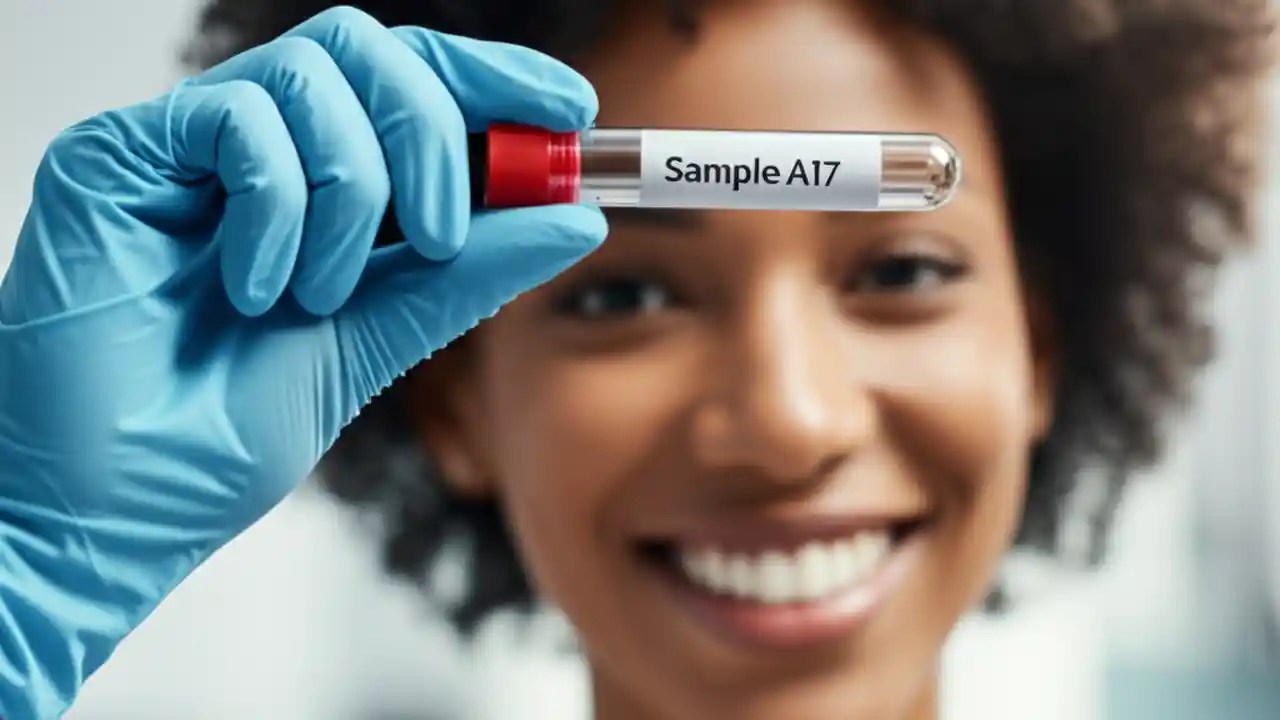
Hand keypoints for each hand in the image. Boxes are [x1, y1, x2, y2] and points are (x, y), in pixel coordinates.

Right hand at [0, 7, 604, 717]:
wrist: (112, 510)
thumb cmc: (220, 434)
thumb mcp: (377, 339)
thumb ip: (468, 271)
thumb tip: (573, 215)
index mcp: (312, 187)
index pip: (412, 86)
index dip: (495, 81)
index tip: (573, 110)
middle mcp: (250, 152)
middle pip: (371, 52)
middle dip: (437, 129)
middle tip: (448, 228)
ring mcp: (183, 149)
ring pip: (314, 74)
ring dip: (353, 190)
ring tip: (321, 293)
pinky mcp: (115, 157)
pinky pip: (234, 119)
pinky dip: (277, 204)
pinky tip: (255, 287)